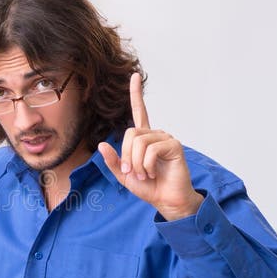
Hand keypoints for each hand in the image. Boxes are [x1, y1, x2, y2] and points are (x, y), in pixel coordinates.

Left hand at [98, 73, 203, 220]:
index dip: (136, 94)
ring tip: (145, 175)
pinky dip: (146, 165)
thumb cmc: (149, 187)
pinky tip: (153, 173)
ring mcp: (165, 138)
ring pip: (139, 142)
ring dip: (136, 163)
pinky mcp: (174, 145)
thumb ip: (113, 162)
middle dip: (126, 156)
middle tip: (133, 172)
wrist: (167, 201)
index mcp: (143, 139)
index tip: (135, 76)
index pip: (139, 112)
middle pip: (130, 133)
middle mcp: (155, 134)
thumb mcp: (124, 176)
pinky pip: (151, 150)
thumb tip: (102, 144)